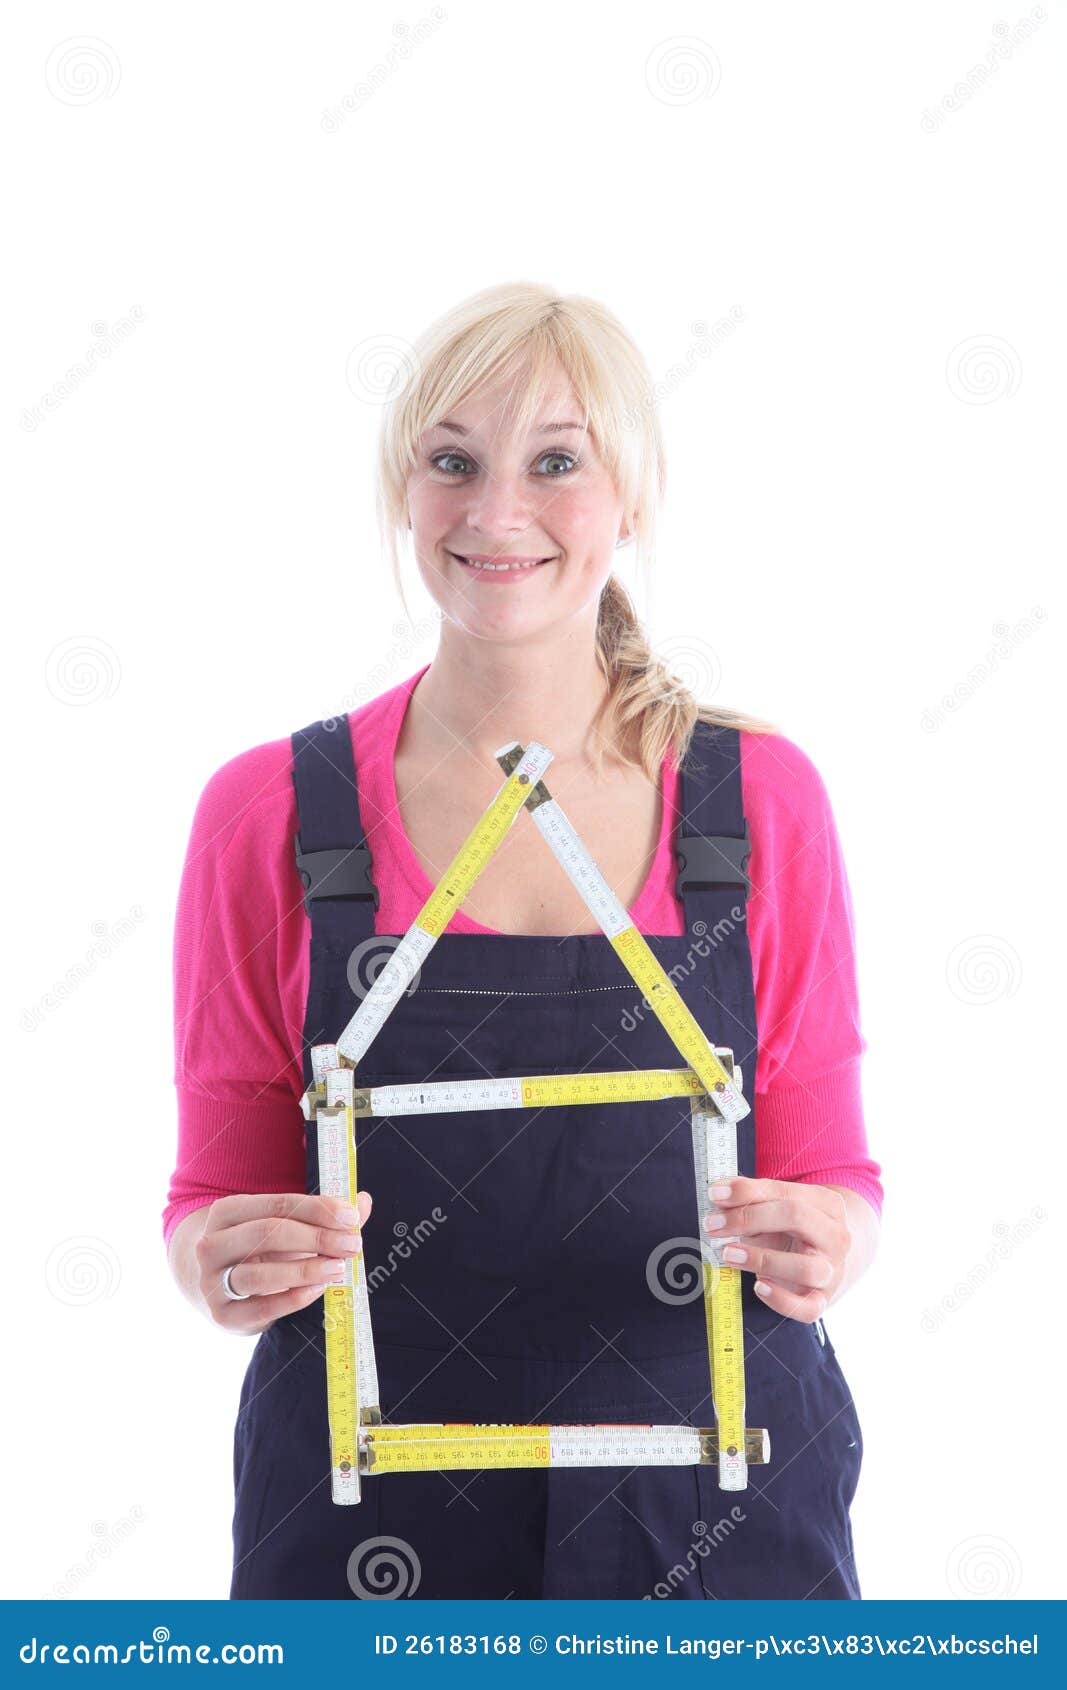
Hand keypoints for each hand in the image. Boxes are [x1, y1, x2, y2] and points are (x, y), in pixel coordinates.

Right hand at [195, 1189, 372, 1334]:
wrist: (217, 1286)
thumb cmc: (260, 1249)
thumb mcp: (283, 1227)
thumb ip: (324, 1217)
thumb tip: (363, 1201)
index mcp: (227, 1212)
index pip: (278, 1205)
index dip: (318, 1209)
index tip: (352, 1217)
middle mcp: (211, 1244)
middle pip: (268, 1234)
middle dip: (316, 1237)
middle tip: (352, 1244)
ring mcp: (212, 1282)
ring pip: (260, 1274)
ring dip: (306, 1270)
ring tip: (339, 1268)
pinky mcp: (223, 1315)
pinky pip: (262, 1307)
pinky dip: (295, 1298)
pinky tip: (319, 1289)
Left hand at [703, 1176, 850, 1323]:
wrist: (825, 1259)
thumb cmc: (792, 1230)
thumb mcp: (776, 1208)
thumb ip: (750, 1199)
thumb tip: (719, 1197)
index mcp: (826, 1204)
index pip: (784, 1191)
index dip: (746, 1192)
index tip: (714, 1195)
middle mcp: (835, 1236)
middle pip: (796, 1217)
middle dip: (748, 1218)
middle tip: (712, 1224)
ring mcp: (832, 1271)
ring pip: (807, 1267)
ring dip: (762, 1259)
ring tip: (728, 1254)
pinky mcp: (823, 1300)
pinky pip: (809, 1308)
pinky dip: (781, 1300)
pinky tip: (757, 1286)